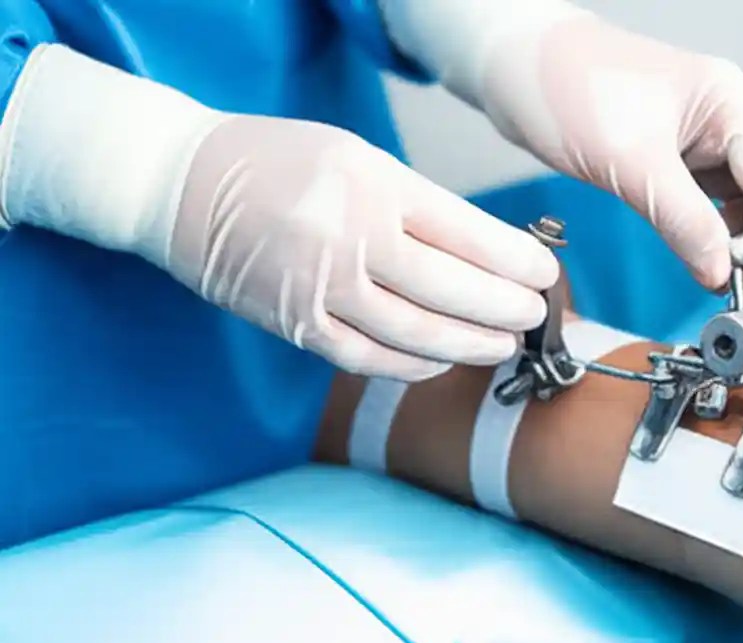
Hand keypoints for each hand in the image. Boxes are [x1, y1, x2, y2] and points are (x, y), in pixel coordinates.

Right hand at [0, 44, 557, 381]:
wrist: (179, 185)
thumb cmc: (277, 164)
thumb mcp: (355, 158)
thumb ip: (415, 204)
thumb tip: (487, 254)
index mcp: (370, 184)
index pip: (464, 233)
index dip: (513, 262)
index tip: (544, 275)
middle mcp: (347, 237)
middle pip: (448, 289)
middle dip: (502, 308)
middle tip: (533, 315)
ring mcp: (318, 287)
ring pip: (414, 332)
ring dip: (468, 344)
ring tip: (502, 346)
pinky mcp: (294, 324)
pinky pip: (367, 358)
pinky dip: (412, 365)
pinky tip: (442, 363)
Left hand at [477, 15, 742, 300]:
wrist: (514, 66)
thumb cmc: (564, 85)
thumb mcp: (627, 160)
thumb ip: (681, 219)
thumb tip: (721, 272)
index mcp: (729, 101)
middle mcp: (729, 116)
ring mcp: (708, 137)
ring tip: (725, 282)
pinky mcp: (682, 158)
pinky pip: (720, 202)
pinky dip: (720, 235)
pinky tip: (706, 259)